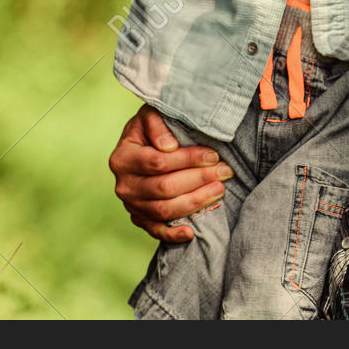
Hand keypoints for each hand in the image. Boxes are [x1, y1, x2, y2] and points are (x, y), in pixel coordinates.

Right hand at [109, 104, 232, 242]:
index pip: (158, 162)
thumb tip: (168, 146)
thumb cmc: (151, 128)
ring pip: (164, 210)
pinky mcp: (139, 218)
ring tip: (220, 190)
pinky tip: (191, 232)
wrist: (141, 145)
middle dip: (199, 180)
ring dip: (195, 202)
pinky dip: (172, 234)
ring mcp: (131, 204)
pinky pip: (155, 230)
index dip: (188, 159)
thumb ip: (156, 124)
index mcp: (123, 157)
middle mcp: (123, 184)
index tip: (213, 155)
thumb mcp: (151, 114)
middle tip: (225, 171)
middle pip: (164, 187)